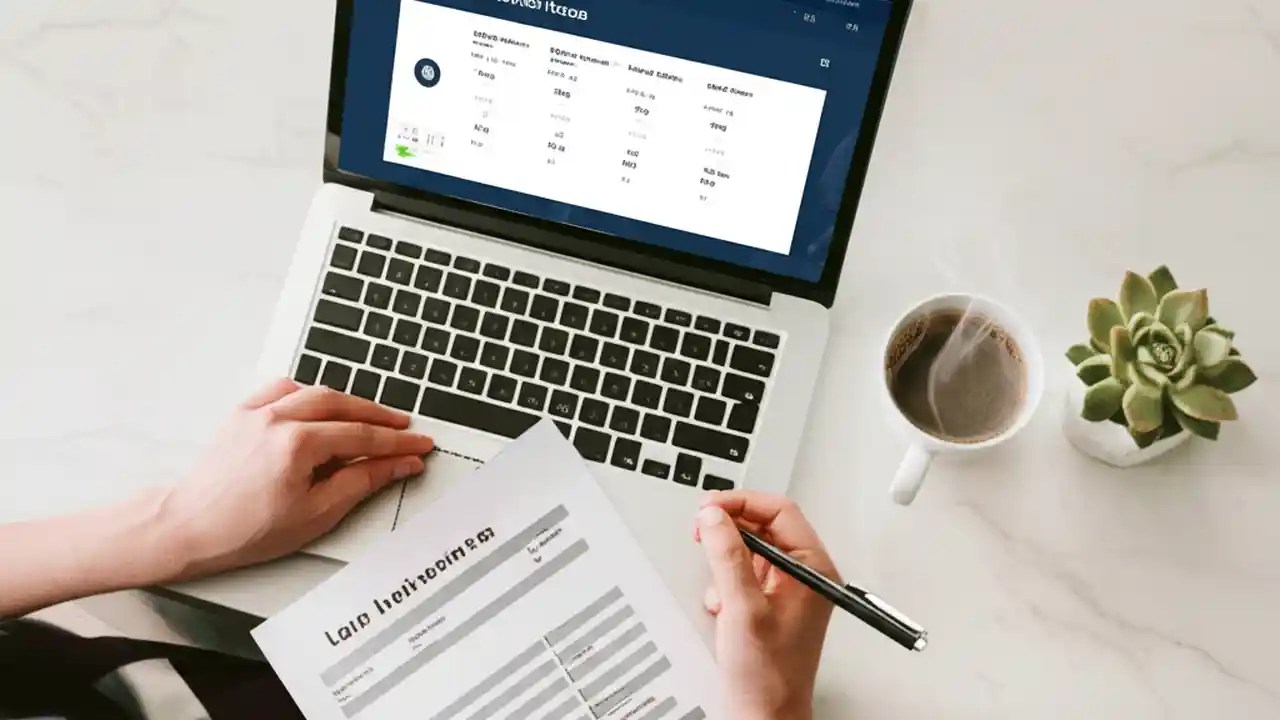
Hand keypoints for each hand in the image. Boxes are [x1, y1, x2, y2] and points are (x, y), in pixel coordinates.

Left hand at [159, 378, 434, 579]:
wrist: (188, 528)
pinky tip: (321, 404)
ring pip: (316, 392)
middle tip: (405, 429)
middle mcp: (276, 419)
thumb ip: (362, 482)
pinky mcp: (242, 414)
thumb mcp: (316, 514)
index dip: (397, 443)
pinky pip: (283, 389)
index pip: (362, 436)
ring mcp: (257, 412)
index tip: (419, 445)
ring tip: (372, 416)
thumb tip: (397, 465)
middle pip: (344, 407)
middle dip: (380, 417)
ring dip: (349, 402)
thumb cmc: (242, 530)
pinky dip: (309, 393)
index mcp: (296, 444)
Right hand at [694, 491, 837, 719]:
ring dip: (725, 561)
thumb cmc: (769, 676)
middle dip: (729, 529)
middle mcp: (804, 575)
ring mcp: (786, 590)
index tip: (710, 507)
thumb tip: (713, 516)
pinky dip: (724, 584)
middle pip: (764, 526)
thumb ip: (727, 556)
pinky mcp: (768, 604)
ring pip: (749, 550)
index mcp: (812, 568)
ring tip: (718, 584)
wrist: (764, 716)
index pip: (779, 511)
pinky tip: (722, 606)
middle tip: (702, 530)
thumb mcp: (742, 608)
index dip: (741, 503)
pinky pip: (742, 574)